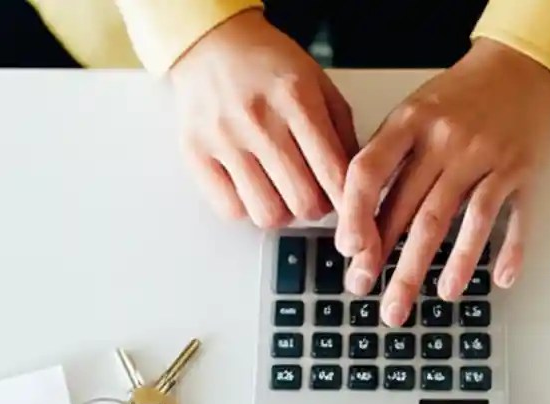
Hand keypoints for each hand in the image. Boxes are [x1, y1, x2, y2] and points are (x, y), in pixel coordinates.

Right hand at [170, 9, 357, 227]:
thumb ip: (342, 132)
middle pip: (303, 202)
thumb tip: (353, 183)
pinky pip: (230, 209)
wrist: (211, 43)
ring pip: (268, 214)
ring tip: (281, 192)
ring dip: (282, 211)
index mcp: (296, 99)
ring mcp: (224, 140)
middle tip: (313, 193)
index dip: (347, 198)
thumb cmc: (267, 64)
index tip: (347, 202)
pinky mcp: (196, 154)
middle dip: (316, 207)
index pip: (333, 174)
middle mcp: (259, 120)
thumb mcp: (318, 83)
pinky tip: (252, 189)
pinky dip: (247, 208)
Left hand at [335, 39, 549, 325]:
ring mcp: (487, 157)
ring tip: (434, 300)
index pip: (369, 172)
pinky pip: (513, 217)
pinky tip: (499, 280)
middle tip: (378, 298)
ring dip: (447, 266)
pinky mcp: (521, 171)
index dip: (355, 216)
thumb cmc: (458, 97)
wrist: (518, 66)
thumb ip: (386, 159)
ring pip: (461, 220)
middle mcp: (447, 141)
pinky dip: (509, 250)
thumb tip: (357, 222)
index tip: (349, 252)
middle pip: (414, 210)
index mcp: (410, 123)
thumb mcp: (412, 114)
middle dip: (392, 261)